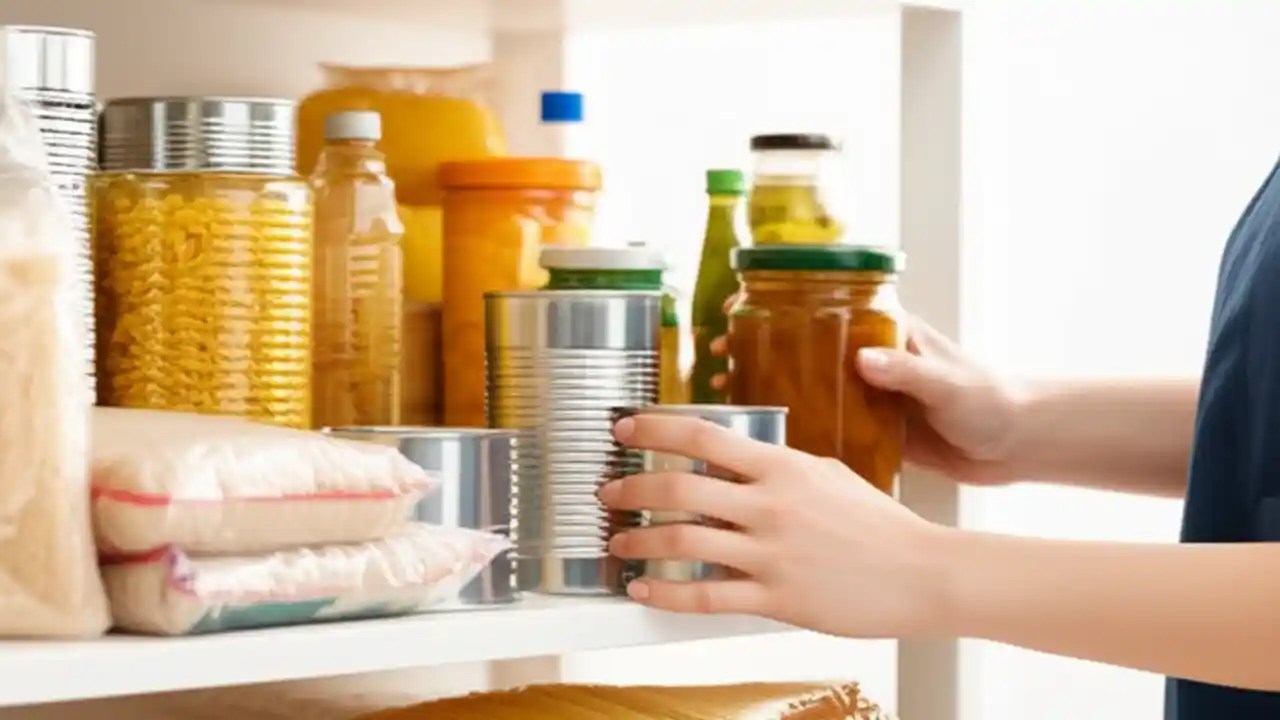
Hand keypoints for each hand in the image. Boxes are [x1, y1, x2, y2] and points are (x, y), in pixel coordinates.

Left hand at [598, 414, 949, 637]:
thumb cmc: (879, 523)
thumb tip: (740, 458)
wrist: (924, 573)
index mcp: (782, 467)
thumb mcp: (829, 474)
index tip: (623, 429)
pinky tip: (644, 589)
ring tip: (619, 543)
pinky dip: (666, 593)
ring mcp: (771, 553)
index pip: (702, 436)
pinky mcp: (777, 598)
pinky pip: (706, 597)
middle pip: (679, 488)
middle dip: (631, 488)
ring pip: (683, 542)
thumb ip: (780, 467)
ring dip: (639, 541)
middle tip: (608, 493)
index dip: (653, 429)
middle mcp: (770, 505)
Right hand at [711, 313, 1023, 483]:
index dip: (776, 307)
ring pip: (807, 386)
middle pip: (803, 347)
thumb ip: (909, 371)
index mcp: (887, 333)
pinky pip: (825, 423)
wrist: (1018, 445)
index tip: (736, 312)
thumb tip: (863, 358)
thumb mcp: (950, 384)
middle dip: (758, 350)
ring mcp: (868, 396)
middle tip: (716, 363)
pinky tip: (765, 441)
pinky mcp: (872, 430)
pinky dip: (797, 427)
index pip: (822, 307)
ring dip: (769, 390)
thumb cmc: (993, 401)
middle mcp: (870, 359)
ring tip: (726, 399)